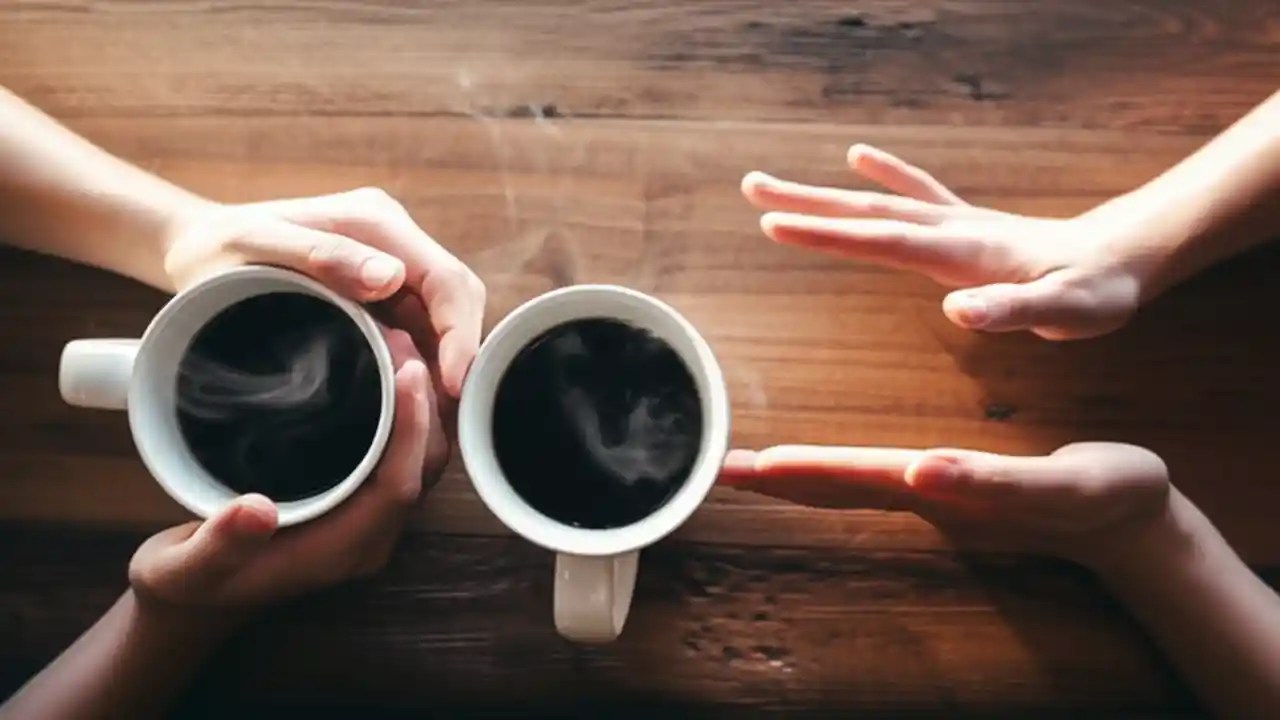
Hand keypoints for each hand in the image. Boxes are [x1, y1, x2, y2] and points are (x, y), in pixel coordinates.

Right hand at [128, 330, 445, 612]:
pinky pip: (399, 453)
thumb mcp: (186, 568)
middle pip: (422, 466)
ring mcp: (368, 519)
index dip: (410, 430)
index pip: (399, 487)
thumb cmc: (191, 584)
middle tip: (399, 340)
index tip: (408, 373)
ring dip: (416, 403)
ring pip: (417, 457)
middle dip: (421, 403)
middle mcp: (368, 536)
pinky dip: (402, 412)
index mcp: (341, 550)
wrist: (195, 601)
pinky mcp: (359, 502)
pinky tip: (381, 370)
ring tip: (393, 344)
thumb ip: (220, 544)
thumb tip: (254, 512)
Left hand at [163, 187, 485, 394]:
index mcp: (378, 223)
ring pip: (443, 322)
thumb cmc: (218, 248)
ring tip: (428, 414)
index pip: (448, 280)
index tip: (452, 386)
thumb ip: (324, 257)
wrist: (197, 249)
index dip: (459, 335)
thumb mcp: (257, 246)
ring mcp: (391, 270)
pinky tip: (407, 399)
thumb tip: (392, 279)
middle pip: (457, 302)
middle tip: (445, 413)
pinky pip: (419, 334)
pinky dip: (420, 367)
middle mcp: (396, 244)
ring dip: (441, 366)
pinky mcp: (382, 298)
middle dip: (459, 357)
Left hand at [721, 442, 1170, 566]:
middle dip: (776, 480)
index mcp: (946, 490)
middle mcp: (928, 494)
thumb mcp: (1058, 484)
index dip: (803, 471)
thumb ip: (988, 481)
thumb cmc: (1102, 496)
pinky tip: (813, 467)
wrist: (1129, 520)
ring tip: (745, 469)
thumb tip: (920, 471)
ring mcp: (935, 494)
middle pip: (836, 488)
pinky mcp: (947, 486)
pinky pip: (874, 478)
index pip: (857, 479)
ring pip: (849, 486)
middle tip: (718, 470)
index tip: (750, 466)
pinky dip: (833, 470)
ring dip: (795, 478)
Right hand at [741, 144, 1150, 339]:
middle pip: (863, 213)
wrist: (1121, 257)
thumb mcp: (1063, 312)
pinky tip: (858, 157)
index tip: (775, 226)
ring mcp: (954, 224)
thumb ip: (1012, 310)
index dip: (827, 236)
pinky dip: (884, 176)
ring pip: (876, 204)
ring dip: (825, 195)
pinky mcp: (964, 228)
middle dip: (805, 204)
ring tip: (775, 185)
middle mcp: (948, 230)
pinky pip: (914, 195)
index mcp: (960, 252)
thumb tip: (957, 310)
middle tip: (751, 189)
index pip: (881, 240)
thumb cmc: (1093, 291)